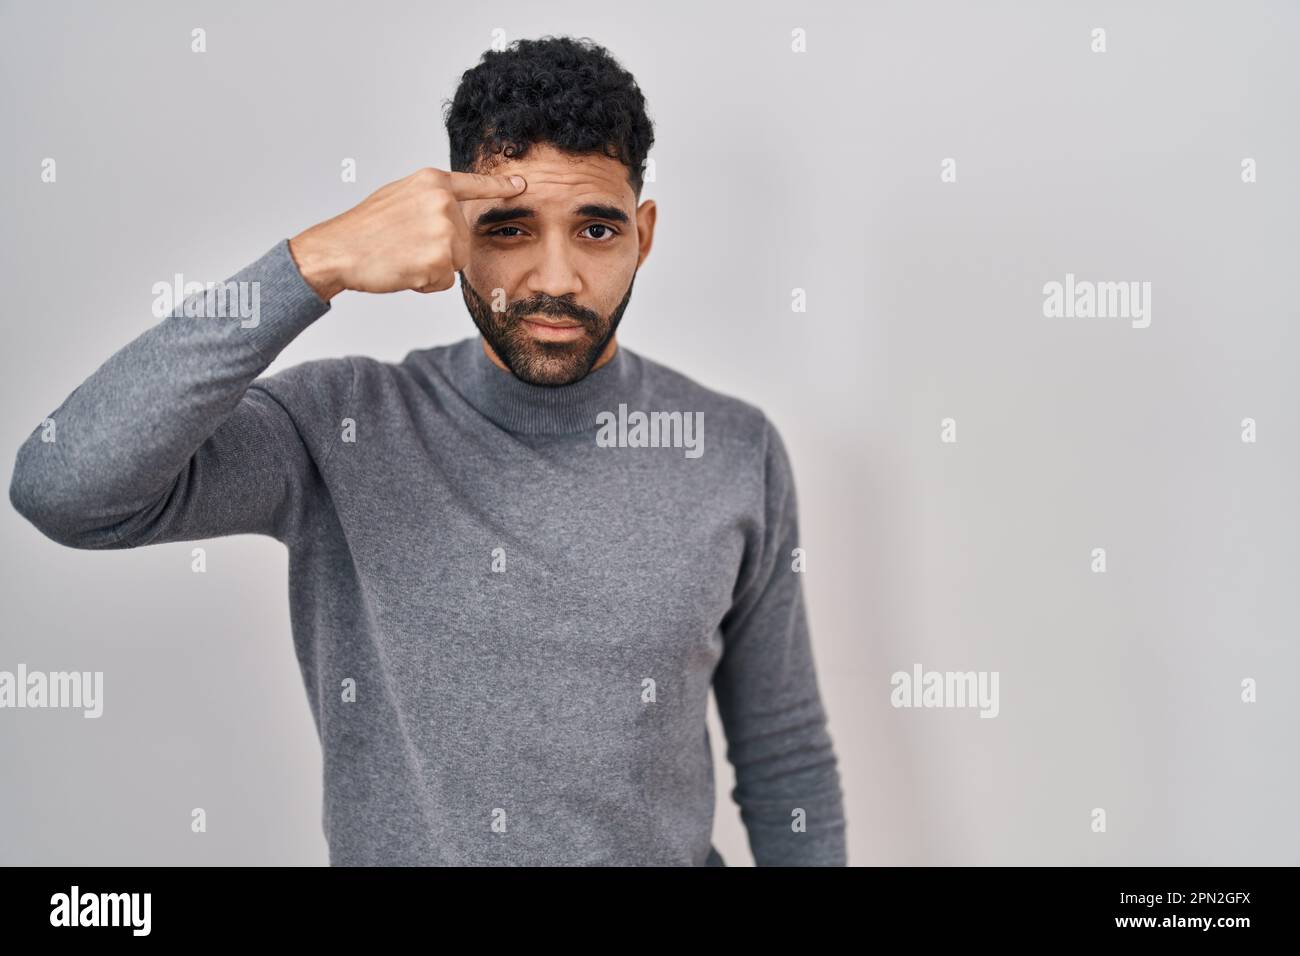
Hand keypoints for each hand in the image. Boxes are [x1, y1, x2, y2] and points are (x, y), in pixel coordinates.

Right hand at [288, 166, 526, 300]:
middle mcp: (442, 202)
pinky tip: (402, 269)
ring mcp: (443, 229)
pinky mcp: (440, 258)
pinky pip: (445, 281)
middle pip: (463, 239)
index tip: (523, 185)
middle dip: (439, 250)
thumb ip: (427, 200)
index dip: (500, 188)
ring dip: (433, 268)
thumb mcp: (398, 197)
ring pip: (456, 261)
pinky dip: (426, 283)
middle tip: (404, 246)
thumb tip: (448, 206)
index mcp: (431, 182)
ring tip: (402, 256)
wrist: (337, 251)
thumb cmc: (363, 229)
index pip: (473, 185)